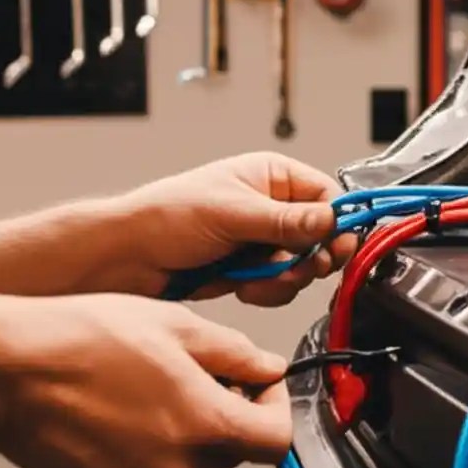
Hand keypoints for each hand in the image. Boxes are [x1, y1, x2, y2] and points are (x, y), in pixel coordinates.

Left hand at [0, 152, 356, 306]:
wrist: (130, 256)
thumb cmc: (168, 217)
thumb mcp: (233, 214)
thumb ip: (285, 220)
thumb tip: (328, 220)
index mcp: (271, 176)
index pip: (325, 196)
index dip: (336, 223)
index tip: (335, 246)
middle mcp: (271, 206)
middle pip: (321, 235)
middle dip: (309, 257)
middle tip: (297, 266)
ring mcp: (261, 239)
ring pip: (303, 265)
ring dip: (284, 278)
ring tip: (255, 276)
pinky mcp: (251, 268)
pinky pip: (281, 285)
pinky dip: (268, 291)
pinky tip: (244, 286)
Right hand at [0, 294, 291, 467]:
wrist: (6, 373)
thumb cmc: (81, 339)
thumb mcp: (174, 324)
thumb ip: (234, 353)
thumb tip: (268, 368)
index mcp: (203, 423)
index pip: (275, 440)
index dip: (275, 408)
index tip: (259, 387)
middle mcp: (177, 466)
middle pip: (233, 450)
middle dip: (229, 413)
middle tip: (199, 374)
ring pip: (190, 461)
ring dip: (186, 428)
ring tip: (147, 385)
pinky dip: (149, 446)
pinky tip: (120, 409)